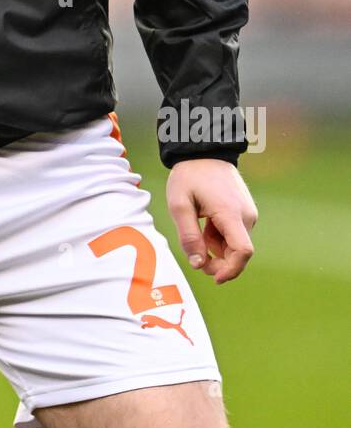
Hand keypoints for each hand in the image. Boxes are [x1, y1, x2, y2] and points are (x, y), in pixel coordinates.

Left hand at [166, 159, 256, 283]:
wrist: (203, 150)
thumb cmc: (189, 175)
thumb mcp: (179, 205)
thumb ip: (188, 236)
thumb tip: (198, 264)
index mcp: (231, 213)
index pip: (243, 251)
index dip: (230, 270)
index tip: (213, 277)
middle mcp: (246, 215)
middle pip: (238, 252)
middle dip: (218, 261)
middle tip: (195, 256)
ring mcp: (248, 212)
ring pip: (235, 244)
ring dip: (216, 247)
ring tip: (197, 229)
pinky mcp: (245, 211)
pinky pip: (235, 233)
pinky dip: (220, 237)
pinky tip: (205, 223)